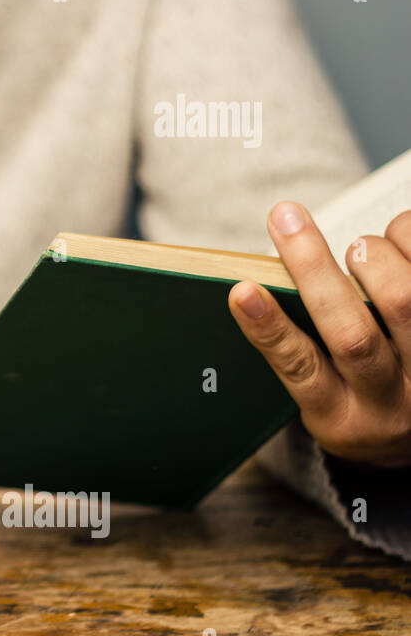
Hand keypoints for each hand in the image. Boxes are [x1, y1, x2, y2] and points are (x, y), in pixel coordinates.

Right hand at [229, 202, 410, 468]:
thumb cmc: (360, 396)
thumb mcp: (323, 396)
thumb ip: (299, 348)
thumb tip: (261, 282)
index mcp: (339, 415)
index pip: (301, 370)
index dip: (270, 329)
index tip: (241, 291)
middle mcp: (390, 399)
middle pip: (353, 335)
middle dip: (315, 269)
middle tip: (287, 219)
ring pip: (402, 303)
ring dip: (372, 256)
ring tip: (360, 248)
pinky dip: (406, 239)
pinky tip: (396, 240)